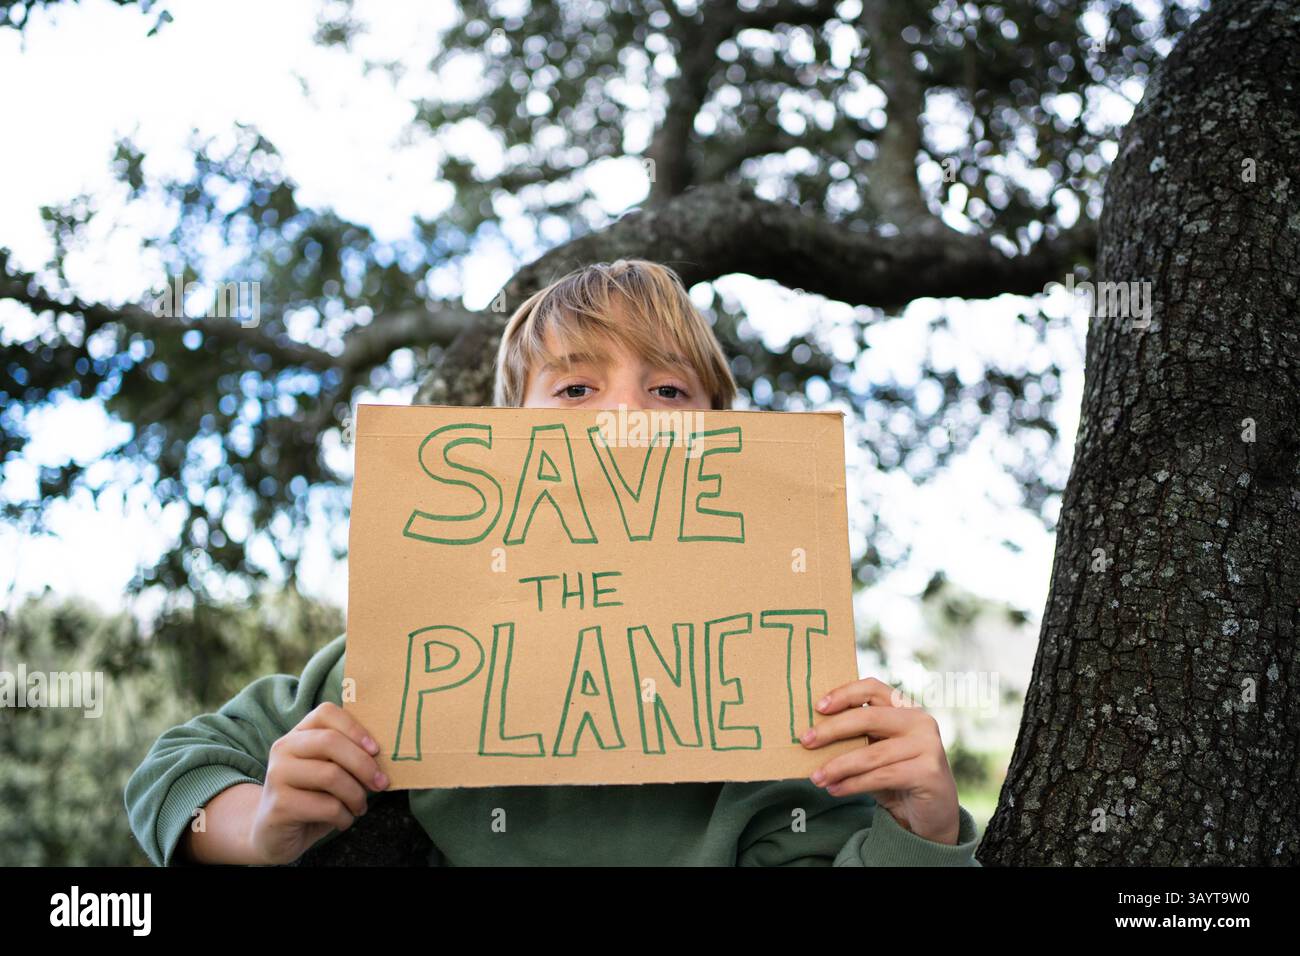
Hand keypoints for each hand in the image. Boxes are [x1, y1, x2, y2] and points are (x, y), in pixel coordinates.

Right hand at [247, 702, 389, 864]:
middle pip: (330, 742)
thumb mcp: (329, 771)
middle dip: (364, 764)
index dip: (355, 728)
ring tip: (360, 807)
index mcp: (298, 734)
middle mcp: (283, 748)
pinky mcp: (279, 805)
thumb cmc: (311, 798)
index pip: (326, 712)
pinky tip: (343, 821)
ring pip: (331, 775)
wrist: (273, 834)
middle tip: (381, 783)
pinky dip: (344, 816)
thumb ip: (347, 756)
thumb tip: (382, 754)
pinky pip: (326, 806)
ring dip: (356, 795)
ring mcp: (277, 775)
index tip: (376, 750)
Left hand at [800, 677, 960, 844]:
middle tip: (805, 741)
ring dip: (838, 766)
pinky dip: (853, 784)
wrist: (933, 813)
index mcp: (905, 708)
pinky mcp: (928, 772)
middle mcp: (920, 721)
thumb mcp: (876, 750)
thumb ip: (856, 737)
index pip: (872, 688)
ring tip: (816, 777)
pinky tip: (836, 789)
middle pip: (868, 717)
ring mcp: (928, 745)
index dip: (844, 693)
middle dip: (832, 729)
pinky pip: (881, 776)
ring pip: (871, 753)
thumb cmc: (897, 776)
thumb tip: (812, 735)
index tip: (818, 707)